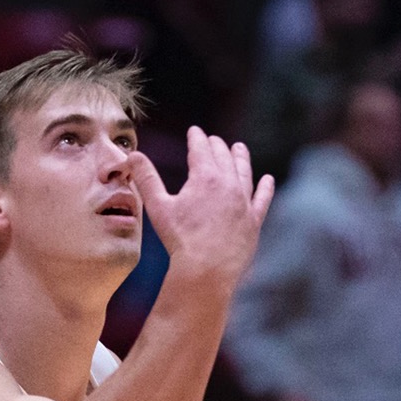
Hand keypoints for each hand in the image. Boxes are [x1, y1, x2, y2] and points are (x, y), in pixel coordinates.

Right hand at [129, 126, 273, 290]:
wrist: (207, 269)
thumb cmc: (180, 239)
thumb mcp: (158, 207)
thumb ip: (146, 178)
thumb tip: (133, 155)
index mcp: (204, 177)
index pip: (201, 149)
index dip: (196, 137)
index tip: (194, 130)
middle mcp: (228, 184)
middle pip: (223, 157)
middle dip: (216, 145)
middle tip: (212, 140)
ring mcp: (244, 202)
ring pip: (244, 172)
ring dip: (241, 158)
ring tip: (239, 148)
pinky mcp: (254, 220)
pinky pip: (262, 198)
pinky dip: (265, 187)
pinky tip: (268, 180)